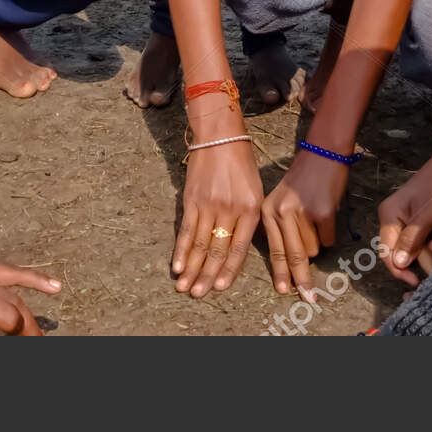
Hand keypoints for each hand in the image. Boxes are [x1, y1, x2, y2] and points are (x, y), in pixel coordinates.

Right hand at [173, 136, 261, 295]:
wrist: (221, 136)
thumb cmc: (242, 164)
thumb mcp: (256, 190)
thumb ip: (249, 219)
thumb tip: (240, 247)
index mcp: (251, 209)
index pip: (239, 248)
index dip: (228, 271)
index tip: (219, 288)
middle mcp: (230, 210)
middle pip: (217, 250)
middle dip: (207, 276)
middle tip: (199, 295)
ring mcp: (209, 205)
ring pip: (199, 244)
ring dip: (191, 268)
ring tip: (184, 287)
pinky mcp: (191, 199)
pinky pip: (186, 229)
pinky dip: (180, 249)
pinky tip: (176, 265)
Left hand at [262, 150, 348, 298]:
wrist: (322, 153)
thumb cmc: (302, 179)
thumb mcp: (280, 199)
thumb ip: (278, 225)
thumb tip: (287, 262)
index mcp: (267, 211)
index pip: (274, 250)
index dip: (280, 273)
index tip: (285, 292)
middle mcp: (281, 213)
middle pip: (294, 257)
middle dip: (302, 279)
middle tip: (309, 298)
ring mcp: (302, 213)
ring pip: (313, 249)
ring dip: (317, 242)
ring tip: (316, 220)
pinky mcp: (322, 212)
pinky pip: (328, 238)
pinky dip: (329, 232)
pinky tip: (326, 214)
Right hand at [377, 133, 431, 286]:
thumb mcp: (426, 216)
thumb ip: (411, 241)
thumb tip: (398, 264)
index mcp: (389, 216)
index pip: (387, 252)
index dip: (400, 269)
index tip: (417, 281)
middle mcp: (397, 221)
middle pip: (407, 254)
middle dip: (427, 252)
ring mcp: (413, 223)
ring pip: (423, 250)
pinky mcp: (428, 224)